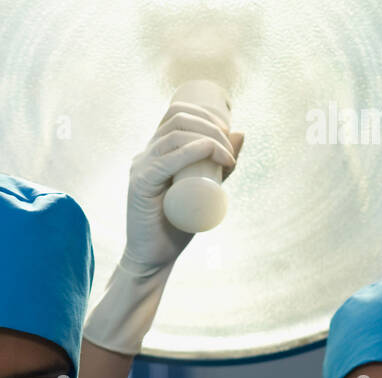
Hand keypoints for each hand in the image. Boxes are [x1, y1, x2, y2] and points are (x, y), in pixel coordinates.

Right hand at [83, 102, 242, 356]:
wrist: (154, 258)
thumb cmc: (176, 226)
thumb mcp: (204, 188)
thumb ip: (218, 164)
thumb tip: (241, 132)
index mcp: (156, 151)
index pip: (176, 114)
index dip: (204, 114)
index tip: (227, 132)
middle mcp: (145, 154)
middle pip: (177, 120)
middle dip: (210, 126)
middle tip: (230, 148)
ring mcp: (140, 168)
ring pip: (173, 135)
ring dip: (206, 138)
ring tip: (226, 157)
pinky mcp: (140, 185)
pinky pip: (165, 160)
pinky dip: (189, 151)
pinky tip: (207, 151)